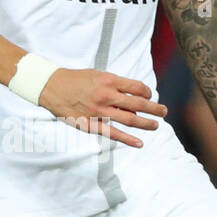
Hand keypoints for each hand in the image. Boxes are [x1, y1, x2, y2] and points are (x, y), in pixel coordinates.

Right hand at [38, 68, 166, 146]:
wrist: (51, 87)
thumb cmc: (76, 79)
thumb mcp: (97, 74)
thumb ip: (115, 83)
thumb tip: (133, 94)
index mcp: (109, 80)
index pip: (137, 88)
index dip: (147, 93)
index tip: (150, 96)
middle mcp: (106, 96)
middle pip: (138, 104)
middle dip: (154, 109)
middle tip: (164, 112)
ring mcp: (99, 111)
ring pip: (129, 120)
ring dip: (146, 124)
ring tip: (156, 125)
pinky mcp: (91, 124)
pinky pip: (113, 133)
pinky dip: (128, 139)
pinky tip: (139, 143)